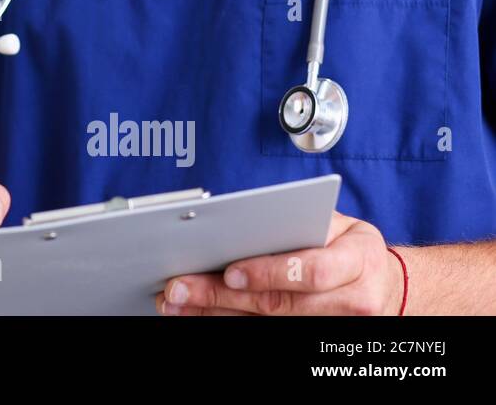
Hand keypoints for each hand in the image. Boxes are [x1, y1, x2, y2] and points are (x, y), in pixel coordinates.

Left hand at [155, 210, 404, 315]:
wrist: (383, 284)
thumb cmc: (350, 247)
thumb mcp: (338, 225)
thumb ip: (298, 222)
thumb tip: (240, 223)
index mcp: (358, 261)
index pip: (313, 271)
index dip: (269, 272)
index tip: (230, 271)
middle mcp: (352, 300)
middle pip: (281, 303)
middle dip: (223, 296)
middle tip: (181, 287)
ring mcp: (337, 326)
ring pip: (270, 322)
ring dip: (217, 312)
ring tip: (178, 302)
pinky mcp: (318, 338)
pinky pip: (271, 331)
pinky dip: (230, 321)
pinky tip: (201, 313)